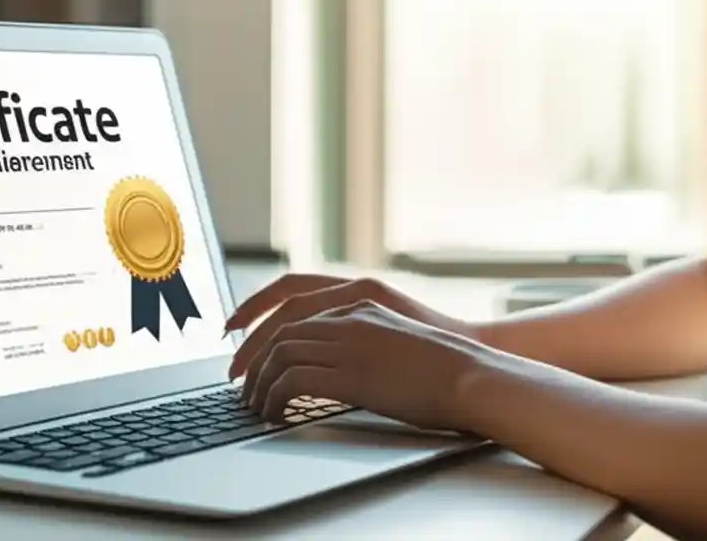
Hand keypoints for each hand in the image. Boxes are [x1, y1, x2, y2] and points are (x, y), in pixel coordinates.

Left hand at [225, 274, 476, 379]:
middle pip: (278, 326)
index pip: (291, 295)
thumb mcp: (397, 332)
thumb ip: (364, 332)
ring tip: (252, 402)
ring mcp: (349, 342)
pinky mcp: (350, 374)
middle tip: (234, 377)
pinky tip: (274, 411)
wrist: (472, 373)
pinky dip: (275, 397)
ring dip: (259, 380)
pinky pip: (293, 381)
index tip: (236, 329)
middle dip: (249, 352)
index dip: (256, 311)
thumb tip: (338, 354)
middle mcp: (349, 313)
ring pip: (280, 353)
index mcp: (360, 297)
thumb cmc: (444, 363)